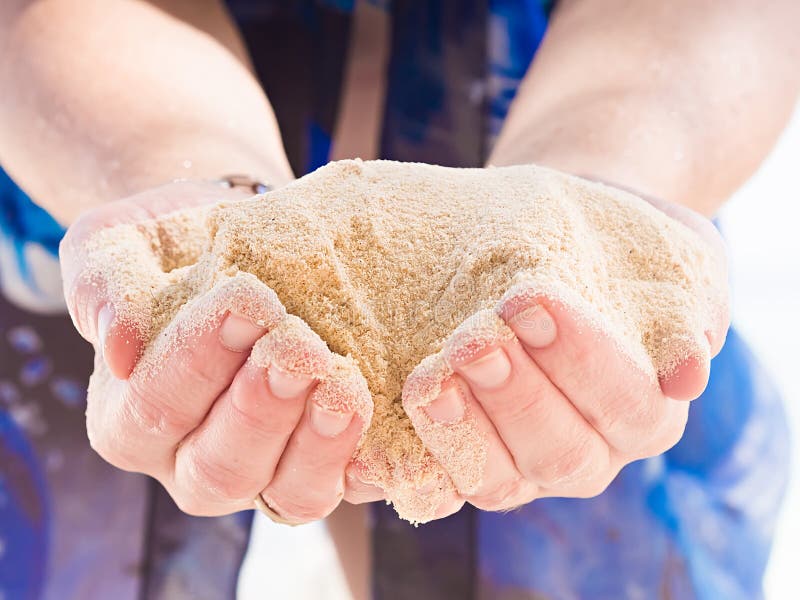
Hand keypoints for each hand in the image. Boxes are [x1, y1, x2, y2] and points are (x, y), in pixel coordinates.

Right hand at [61, 181, 373, 522]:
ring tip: (342, 389)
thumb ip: (101, 285)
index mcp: (134, 419)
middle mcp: (195, 461)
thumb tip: (121, 350)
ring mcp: (266, 471)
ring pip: (290, 494)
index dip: (201, 360)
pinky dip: (370, 464)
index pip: (157, 407)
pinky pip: (351, 487)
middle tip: (299, 352)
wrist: (247, 240)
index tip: (247, 303)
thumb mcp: (117, 244)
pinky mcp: (327, 466)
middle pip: (221, 470)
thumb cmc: (176, 244)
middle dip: (262, 411)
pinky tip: (384, 423)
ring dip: (319, 446)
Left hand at [401, 194, 728, 513]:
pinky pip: (443, 489)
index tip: (528, 300)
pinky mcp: (473, 467)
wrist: (560, 239)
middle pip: (560, 451)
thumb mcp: (674, 259)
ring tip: (432, 378)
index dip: (578, 360)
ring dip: (463, 428)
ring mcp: (528, 467)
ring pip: (501, 480)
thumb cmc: (618, 246)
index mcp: (648, 411)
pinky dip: (418, 461)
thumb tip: (687, 375)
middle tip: (474, 340)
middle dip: (514, 395)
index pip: (625, 404)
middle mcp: (592, 452)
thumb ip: (691, 312)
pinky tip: (393, 426)